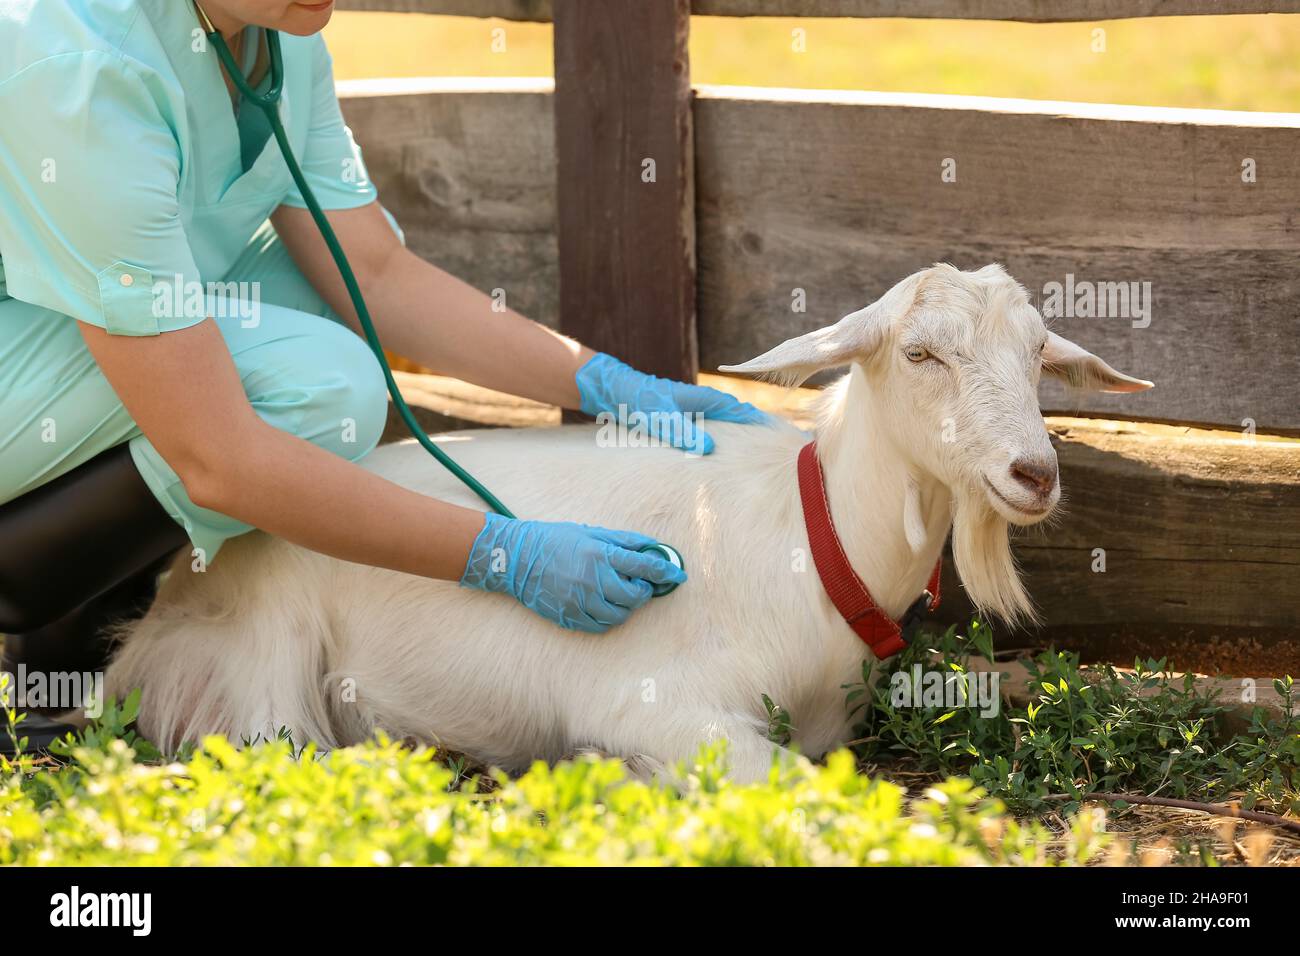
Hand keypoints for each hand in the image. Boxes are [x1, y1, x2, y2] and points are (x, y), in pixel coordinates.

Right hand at [459, 513, 687, 632]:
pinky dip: (609, 617)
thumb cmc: (555, 540)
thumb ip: (624, 541)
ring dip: (627, 606)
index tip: (678, 577)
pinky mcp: (569, 616)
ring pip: (620, 615)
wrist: (517, 558)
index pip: (644, 567)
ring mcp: (580, 601)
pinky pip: (600, 625)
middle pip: (635, 596)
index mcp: (600, 555)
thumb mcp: (592, 533)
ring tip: (620, 594)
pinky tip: (604, 605)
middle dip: (643, 591)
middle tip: (640, 584)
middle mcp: (592, 580)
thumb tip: (652, 548)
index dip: (665, 573)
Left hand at [575, 352, 769, 453]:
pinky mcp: (682, 422)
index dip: (762, 425)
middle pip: (737, 420)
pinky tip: (717, 461)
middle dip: (754, 436)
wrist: (612, 390)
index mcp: (704, 399)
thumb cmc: (636, 399)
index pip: (742, 412)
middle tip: (774, 457)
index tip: (782, 440)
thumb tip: (709, 450)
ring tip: (752, 462)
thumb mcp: (659, 417)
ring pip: (723, 428)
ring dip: (736, 442)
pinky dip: (718, 445)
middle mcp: (703, 405)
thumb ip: (681, 432)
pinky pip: (708, 434)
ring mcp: (693, 413)